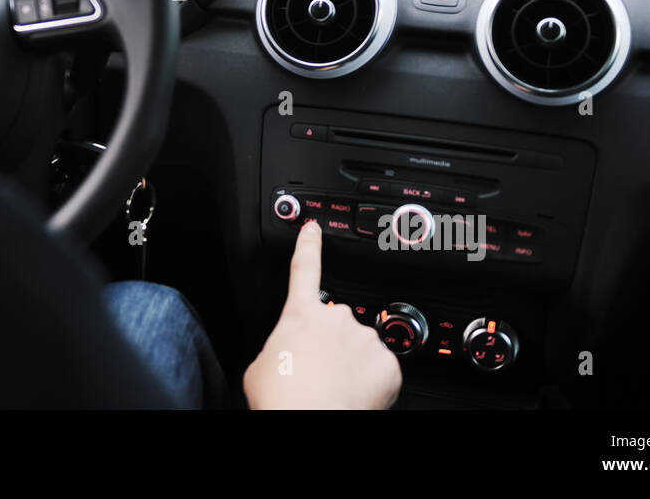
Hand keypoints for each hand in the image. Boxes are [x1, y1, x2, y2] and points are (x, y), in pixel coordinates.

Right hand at [244, 219, 401, 408]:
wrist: (310, 421)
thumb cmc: (282, 400)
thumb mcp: (261, 366)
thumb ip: (279, 346)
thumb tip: (288, 353)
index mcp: (300, 314)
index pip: (304, 268)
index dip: (308, 245)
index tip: (313, 227)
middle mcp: (335, 318)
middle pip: (335, 323)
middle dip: (330, 343)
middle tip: (318, 372)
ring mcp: (364, 338)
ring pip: (359, 346)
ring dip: (350, 364)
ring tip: (334, 389)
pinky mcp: (388, 363)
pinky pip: (381, 369)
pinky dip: (370, 382)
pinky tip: (354, 396)